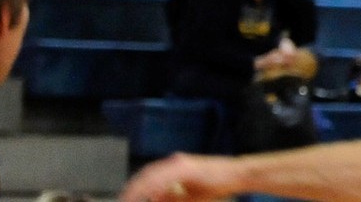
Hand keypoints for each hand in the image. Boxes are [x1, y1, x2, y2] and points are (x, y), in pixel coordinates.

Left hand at [120, 153, 238, 200]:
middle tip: (124, 200)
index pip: (148, 177)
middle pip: (146, 175)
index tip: (126, 199)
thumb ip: (171, 198)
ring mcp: (181, 163)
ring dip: (140, 189)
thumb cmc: (215, 185)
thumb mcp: (189, 197)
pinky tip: (150, 195)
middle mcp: (174, 162)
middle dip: (133, 189)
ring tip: (130, 199)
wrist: (236, 175)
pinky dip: (155, 186)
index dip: (135, 189)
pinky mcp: (188, 167)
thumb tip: (154, 199)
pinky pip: (166, 177)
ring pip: (153, 176)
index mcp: (173, 168)